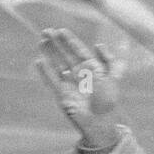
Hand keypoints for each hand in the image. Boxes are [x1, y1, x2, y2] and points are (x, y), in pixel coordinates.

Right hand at [36, 27, 121, 151]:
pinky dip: (45, 72)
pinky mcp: (62, 95)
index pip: (79, 51)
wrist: (101, 122)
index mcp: (92, 70)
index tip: (62, 31)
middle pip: (66, 55)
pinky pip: (52, 81)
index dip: (70, 41)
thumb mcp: (114, 79)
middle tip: (47, 30)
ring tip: (41, 40)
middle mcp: (80, 75)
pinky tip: (39, 61)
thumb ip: (111, 61)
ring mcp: (70, 84)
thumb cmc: (108, 101)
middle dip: (56, 43)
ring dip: (49, 53)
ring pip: (57, 65)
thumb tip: (98, 45)